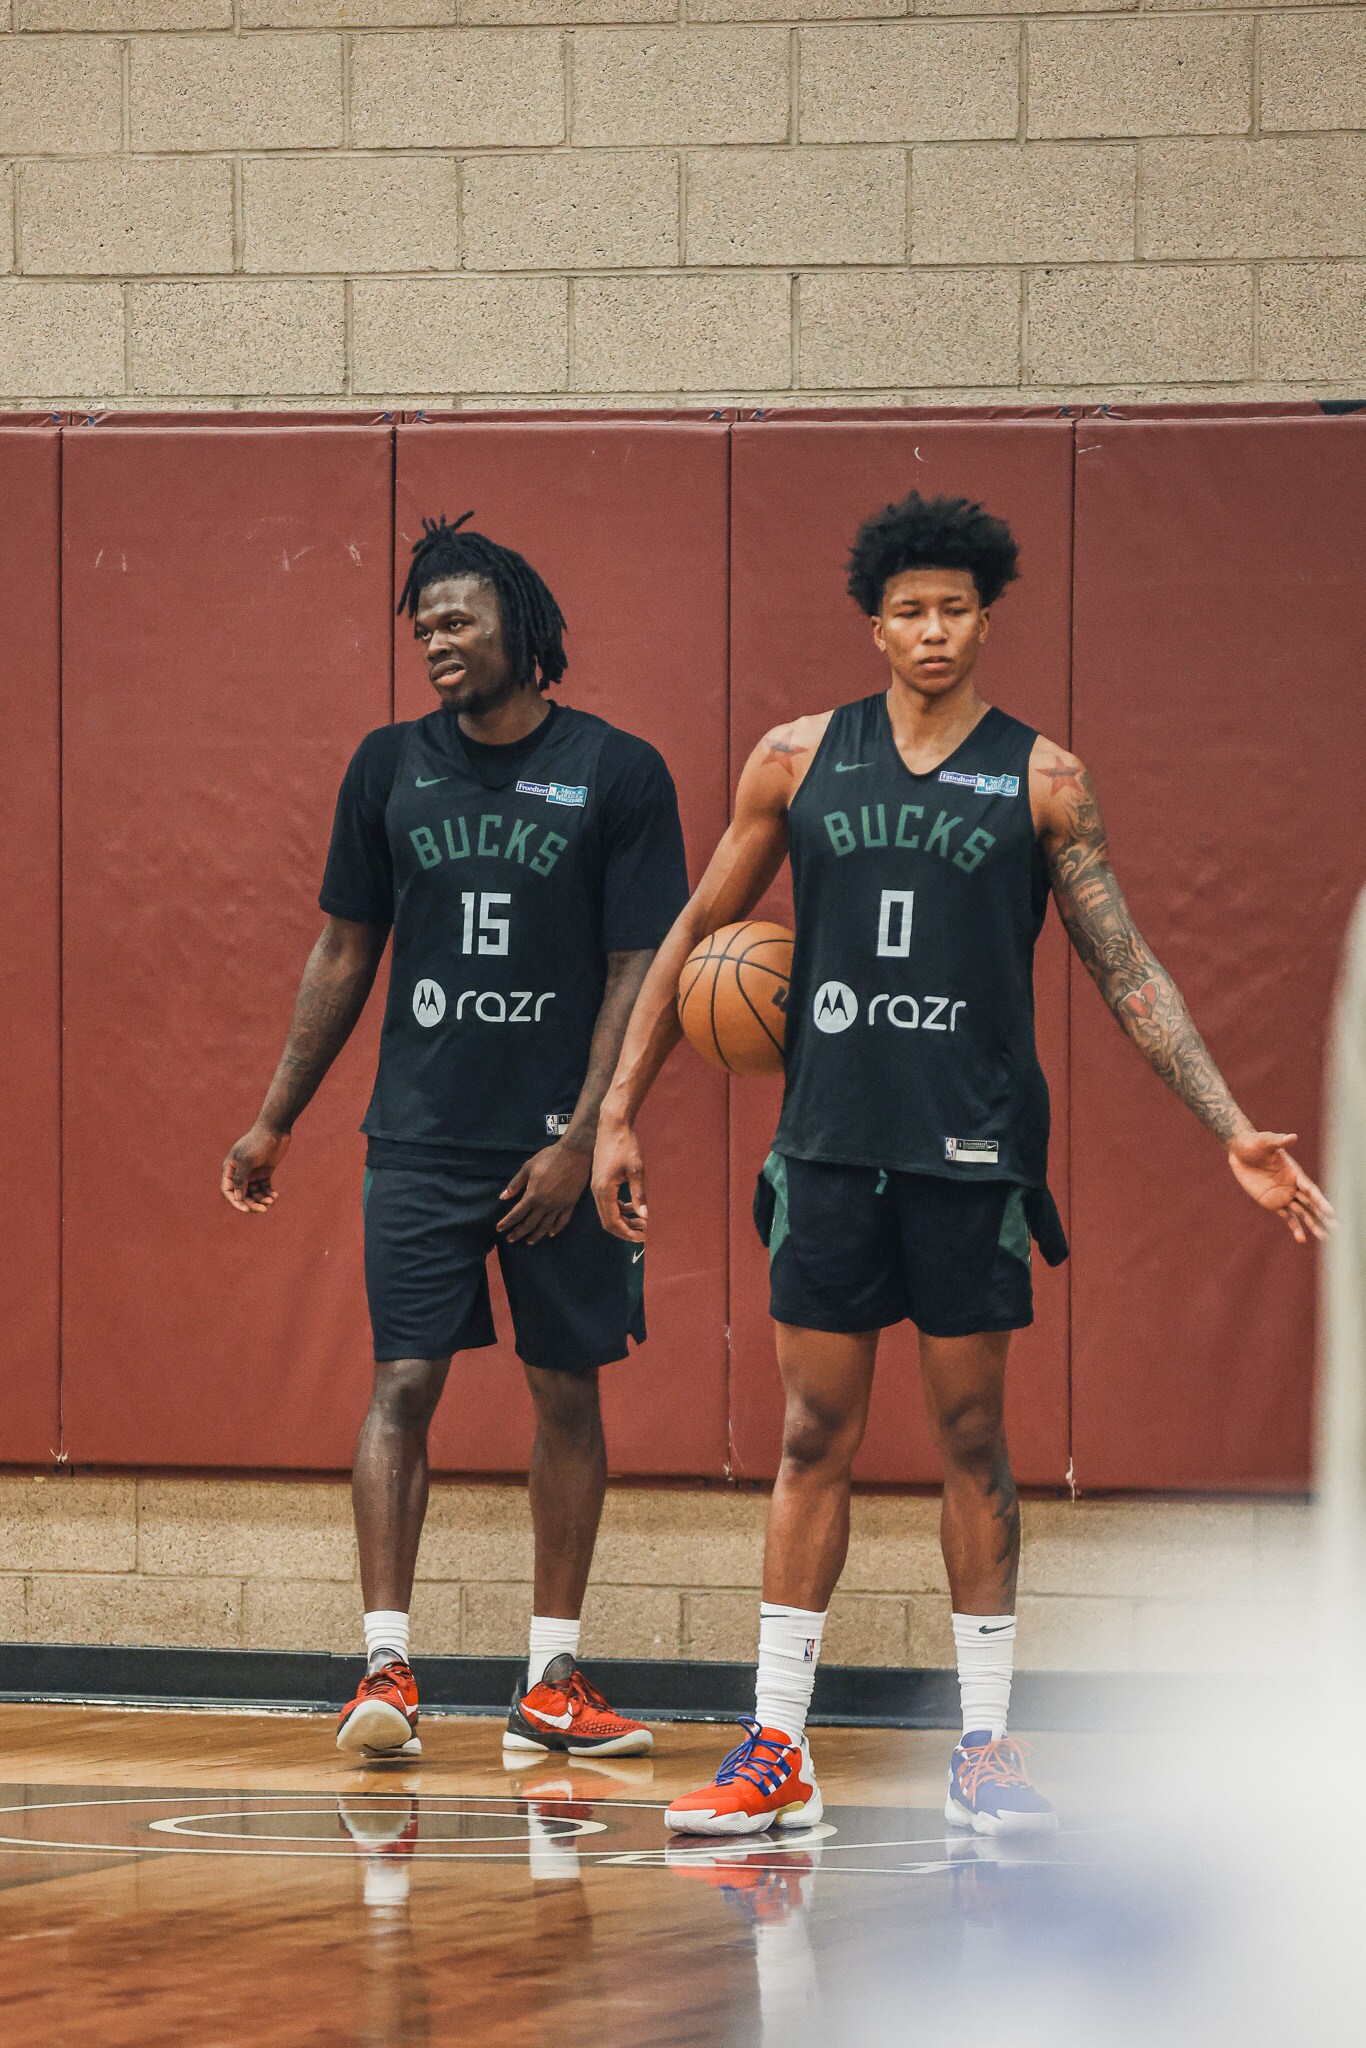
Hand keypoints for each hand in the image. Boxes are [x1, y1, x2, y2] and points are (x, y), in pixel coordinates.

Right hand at [221, 1123, 289, 1213]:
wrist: (275, 1129)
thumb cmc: (258, 1141)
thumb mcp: (247, 1160)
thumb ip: (241, 1178)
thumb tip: (237, 1197)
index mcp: (231, 1168)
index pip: (228, 1190)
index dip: (235, 1201)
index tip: (246, 1209)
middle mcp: (240, 1172)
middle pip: (242, 1194)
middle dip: (252, 1203)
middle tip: (263, 1210)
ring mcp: (253, 1172)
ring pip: (254, 1193)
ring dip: (261, 1200)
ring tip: (271, 1201)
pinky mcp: (265, 1172)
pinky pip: (265, 1187)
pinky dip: (269, 1193)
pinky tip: (275, 1196)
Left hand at [496, 1140, 590, 1245]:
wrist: (574, 1154)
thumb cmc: (549, 1157)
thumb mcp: (528, 1167)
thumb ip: (516, 1184)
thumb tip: (503, 1197)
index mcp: (533, 1195)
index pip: (516, 1214)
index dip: (507, 1222)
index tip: (499, 1228)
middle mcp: (545, 1204)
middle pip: (529, 1224)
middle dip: (518, 1233)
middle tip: (510, 1239)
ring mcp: (559, 1205)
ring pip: (545, 1226)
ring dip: (536, 1235)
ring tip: (528, 1241)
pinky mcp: (570, 1204)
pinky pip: (562, 1221)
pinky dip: (556, 1229)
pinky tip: (550, 1233)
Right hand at [591, 1114, 646, 1244]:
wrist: (612, 1125)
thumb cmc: (625, 1145)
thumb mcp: (636, 1170)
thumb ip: (639, 1195)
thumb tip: (645, 1216)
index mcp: (604, 1191)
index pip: (613, 1222)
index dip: (628, 1233)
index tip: (643, 1238)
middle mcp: (596, 1191)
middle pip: (608, 1221)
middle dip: (626, 1230)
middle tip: (645, 1233)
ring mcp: (596, 1186)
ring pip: (608, 1213)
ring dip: (624, 1220)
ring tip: (643, 1221)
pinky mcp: (600, 1181)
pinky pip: (608, 1202)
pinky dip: (620, 1209)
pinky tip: (633, 1207)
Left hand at [1227, 1130, 1334, 1244]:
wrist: (1240, 1151)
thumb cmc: (1254, 1143)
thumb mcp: (1266, 1141)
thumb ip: (1279, 1141)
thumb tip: (1292, 1137)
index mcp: (1295, 1173)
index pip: (1311, 1190)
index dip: (1321, 1201)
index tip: (1331, 1213)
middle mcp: (1293, 1186)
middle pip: (1311, 1204)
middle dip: (1323, 1216)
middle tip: (1337, 1228)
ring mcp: (1284, 1195)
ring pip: (1302, 1213)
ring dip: (1313, 1224)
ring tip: (1326, 1237)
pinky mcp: (1272, 1202)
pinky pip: (1286, 1217)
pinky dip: (1294, 1227)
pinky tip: (1301, 1239)